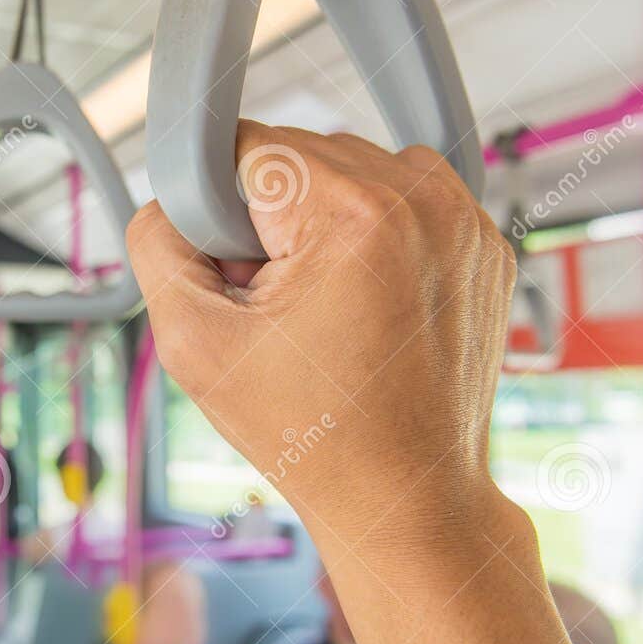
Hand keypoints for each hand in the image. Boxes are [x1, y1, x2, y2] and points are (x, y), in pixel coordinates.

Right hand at [127, 120, 518, 566]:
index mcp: (355, 212)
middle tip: (282, 311)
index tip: (246, 285)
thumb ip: (156, 245)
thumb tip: (171, 200)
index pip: (247, 147)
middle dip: (274, 222)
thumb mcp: (193, 344)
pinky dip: (378, 241)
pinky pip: (406, 205)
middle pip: (305, 156)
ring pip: (356, 174)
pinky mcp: (485, 243)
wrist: (407, 496)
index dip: (222, 218)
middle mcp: (424, 198)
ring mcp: (466, 219)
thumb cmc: (310, 434)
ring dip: (326, 225)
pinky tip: (371, 308)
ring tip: (329, 311)